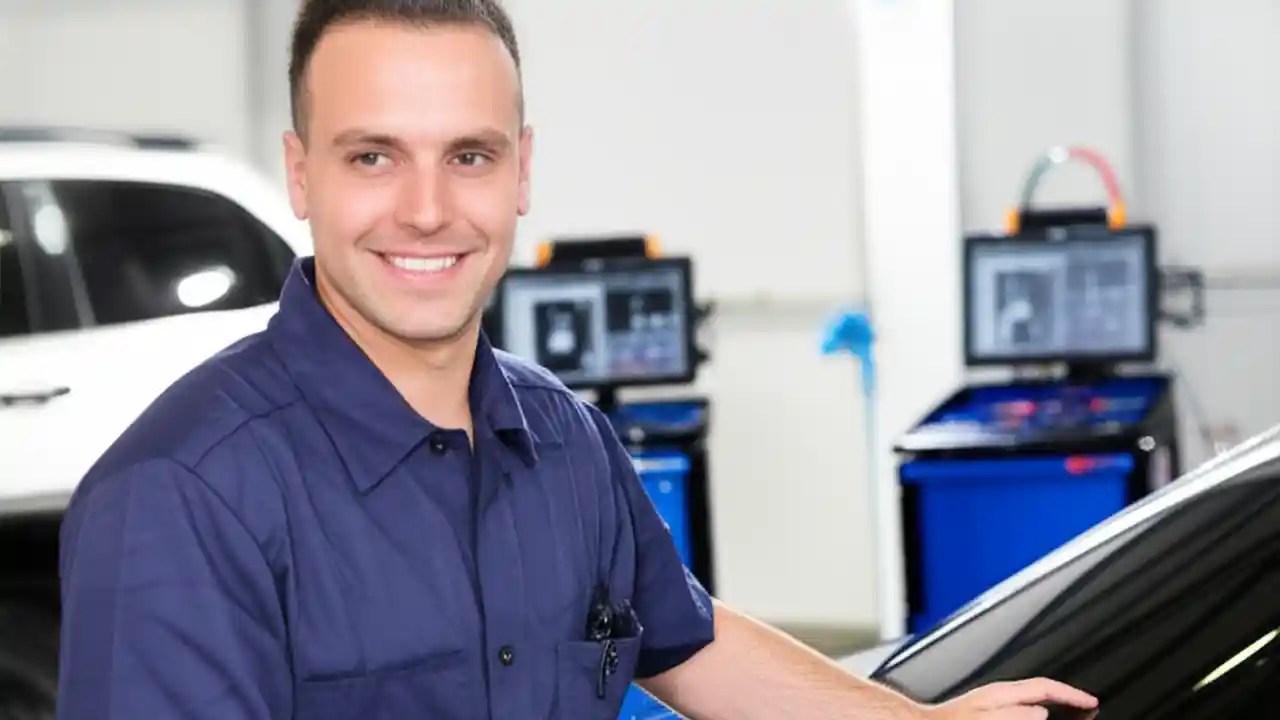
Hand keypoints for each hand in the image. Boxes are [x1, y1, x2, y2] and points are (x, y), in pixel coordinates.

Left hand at [923, 678, 1098, 718]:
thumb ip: (1014, 715)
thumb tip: (1041, 712)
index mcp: (1001, 693)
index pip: (1045, 687)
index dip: (1071, 694)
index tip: (1091, 701)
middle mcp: (998, 694)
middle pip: (1041, 690)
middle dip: (1066, 697)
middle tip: (1086, 706)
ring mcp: (992, 702)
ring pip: (1031, 698)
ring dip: (1052, 702)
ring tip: (1070, 711)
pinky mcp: (987, 710)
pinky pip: (1018, 706)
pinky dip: (1034, 709)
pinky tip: (1038, 716)